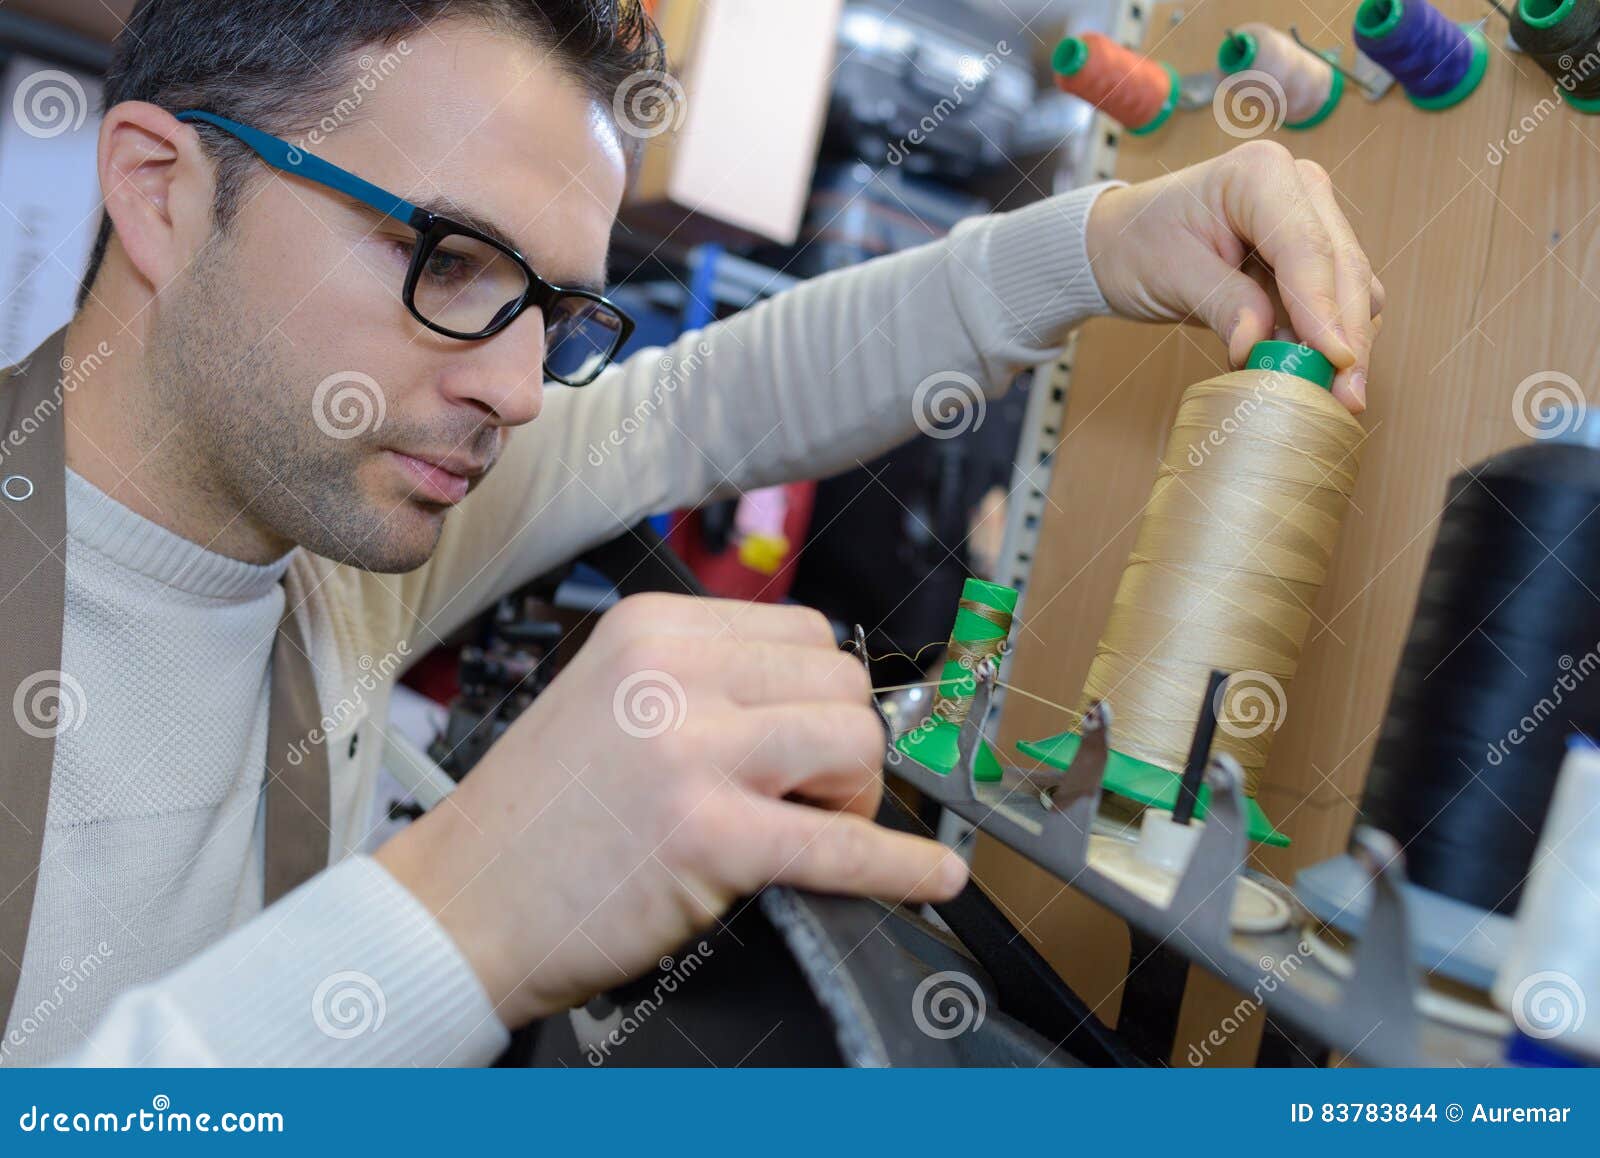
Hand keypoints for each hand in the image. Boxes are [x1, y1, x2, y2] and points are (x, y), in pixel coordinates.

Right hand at [375, 594, 967, 1027]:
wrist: (459, 905)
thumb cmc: (535, 817)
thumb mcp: (610, 699)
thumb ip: (704, 684)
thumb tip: (815, 698)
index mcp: (652, 627)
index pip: (802, 630)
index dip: (821, 694)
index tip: (814, 736)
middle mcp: (673, 672)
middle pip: (839, 681)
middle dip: (844, 742)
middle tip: (813, 792)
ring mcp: (692, 750)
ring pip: (854, 741)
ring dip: (854, 793)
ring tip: (810, 824)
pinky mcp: (710, 836)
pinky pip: (841, 843)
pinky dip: (899, 866)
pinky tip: (929, 877)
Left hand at [1085, 140, 1382, 413]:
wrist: (1127, 241)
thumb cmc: (1140, 243)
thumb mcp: (1170, 273)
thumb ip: (1220, 304)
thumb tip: (1257, 345)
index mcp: (1260, 173)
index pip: (1306, 247)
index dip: (1324, 307)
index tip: (1336, 359)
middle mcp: (1299, 188)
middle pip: (1343, 268)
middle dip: (1349, 335)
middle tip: (1348, 398)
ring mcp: (1312, 221)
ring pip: (1353, 289)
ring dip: (1343, 343)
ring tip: (1325, 395)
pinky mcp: (1312, 258)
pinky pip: (1335, 304)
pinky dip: (1326, 341)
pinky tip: (1308, 376)